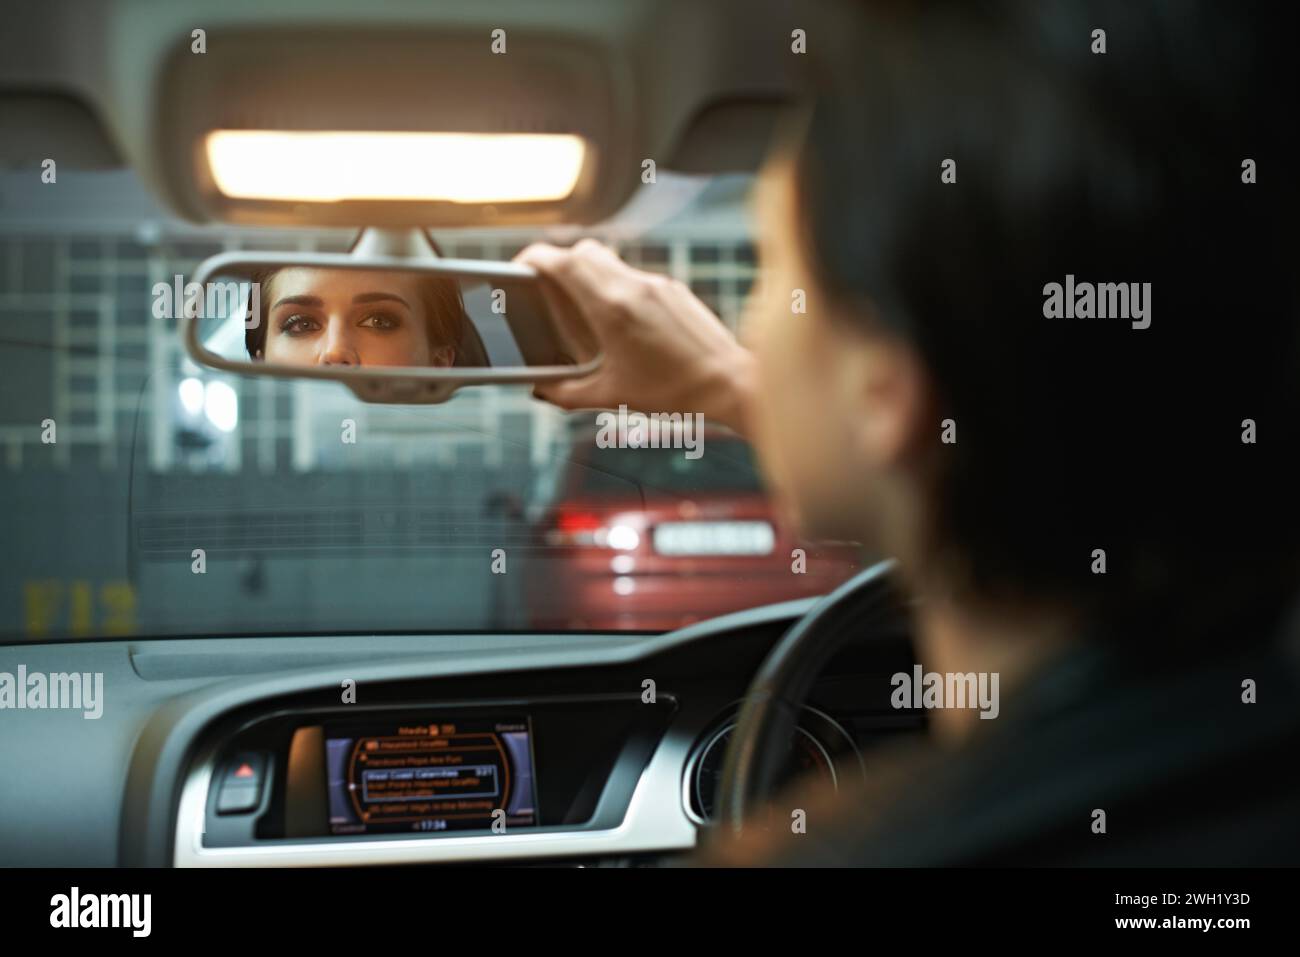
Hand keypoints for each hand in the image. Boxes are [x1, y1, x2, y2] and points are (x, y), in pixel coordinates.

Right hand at [514, 239, 757, 436]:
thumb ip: (568, 394)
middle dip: (558, 262)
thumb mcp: (612, 396)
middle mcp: (633, 287)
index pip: (562, 261)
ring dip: (587, 272)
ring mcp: (656, 284)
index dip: (534, 258)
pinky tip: (618, 317)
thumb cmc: (673, 392)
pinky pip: (633, 275)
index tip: (519, 267)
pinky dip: (615, 284)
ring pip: (610, 259)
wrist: (728, 383)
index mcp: (612, 308)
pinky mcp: (674, 289)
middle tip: (545, 286)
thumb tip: (542, 391)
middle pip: (582, 251)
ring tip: (579, 303)